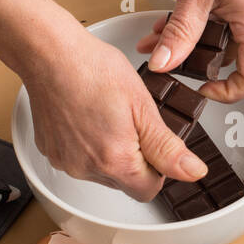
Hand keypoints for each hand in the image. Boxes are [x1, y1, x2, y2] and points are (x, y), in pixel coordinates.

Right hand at [20, 24, 207, 199]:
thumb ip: (168, 147)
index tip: (153, 143)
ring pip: (101, 173)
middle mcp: (87, 169)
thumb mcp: (143, 106)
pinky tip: (87, 118)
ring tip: (107, 116)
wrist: (50, 54)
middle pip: (124, 183)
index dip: (158, 169)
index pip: (149, 190)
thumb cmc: (94, 70)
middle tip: (130, 122)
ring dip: (110, 154)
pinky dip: (87, 146)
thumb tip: (193, 172)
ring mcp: (65, 163)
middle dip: (134, 161)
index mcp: (116, 161)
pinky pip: (78, 161)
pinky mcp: (50, 152)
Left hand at [136, 0, 243, 101]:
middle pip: (235, 58)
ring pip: (229, 39)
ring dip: (196, 39)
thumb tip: (164, 63)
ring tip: (163, 32)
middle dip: (196, 59)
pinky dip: (206, 23)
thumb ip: (179, 33)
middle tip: (167, 54)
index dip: (227, 91)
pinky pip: (232, 21)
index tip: (201, 88)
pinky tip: (180, 16)